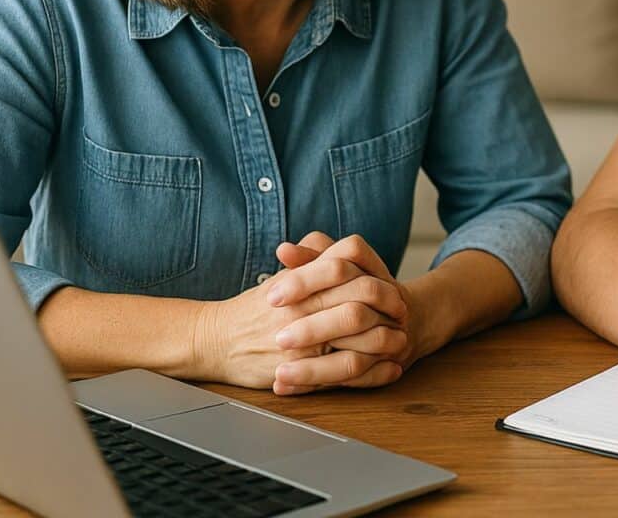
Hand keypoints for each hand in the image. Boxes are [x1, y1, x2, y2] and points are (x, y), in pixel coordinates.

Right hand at [193, 237, 405, 391]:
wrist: (214, 341)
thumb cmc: (252, 309)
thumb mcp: (282, 277)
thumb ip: (310, 256)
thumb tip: (334, 243)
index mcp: (301, 282)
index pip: (349, 271)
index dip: (377, 279)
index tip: (393, 289)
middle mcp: (303, 309)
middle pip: (360, 303)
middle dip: (388, 309)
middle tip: (403, 315)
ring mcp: (303, 341)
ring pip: (358, 339)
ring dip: (386, 341)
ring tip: (400, 342)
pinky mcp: (301, 370)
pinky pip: (347, 372)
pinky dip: (374, 373)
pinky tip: (389, 370)